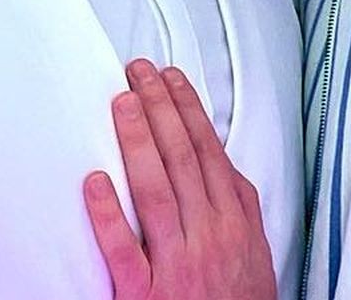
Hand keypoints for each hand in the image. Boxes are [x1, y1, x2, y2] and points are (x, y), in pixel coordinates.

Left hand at [82, 59, 274, 298]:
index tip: (169, 78)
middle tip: (138, 72)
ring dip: (137, 142)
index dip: (188, 109)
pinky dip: (110, 216)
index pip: (208, 152)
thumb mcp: (256, 254)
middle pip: (182, 159)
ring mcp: (178, 266)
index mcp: (234, 225)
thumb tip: (224, 166)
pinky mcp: (147, 297)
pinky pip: (125, 252)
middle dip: (160, 109)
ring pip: (156, 191)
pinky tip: (94, 183)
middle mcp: (208, 238)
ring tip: (120, 103)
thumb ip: (240, 209)